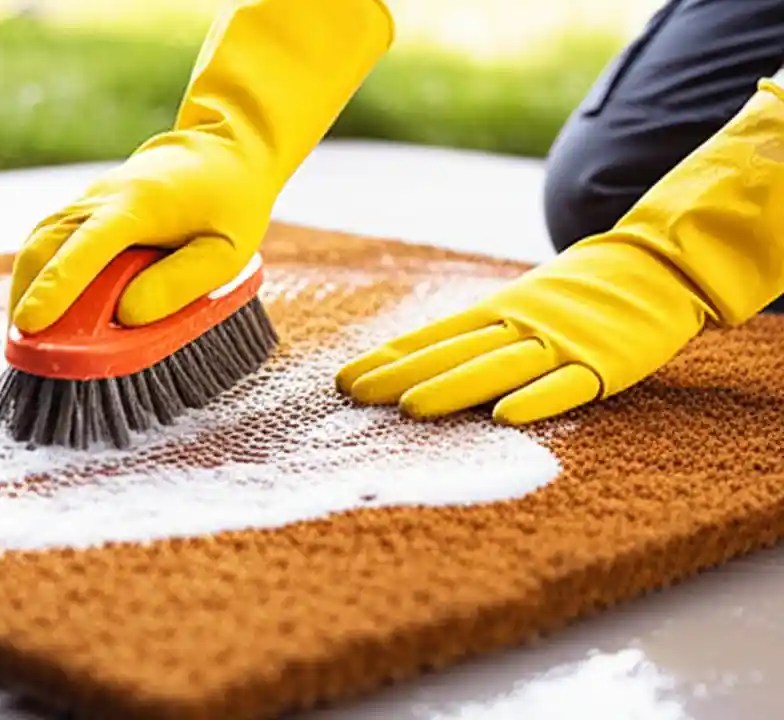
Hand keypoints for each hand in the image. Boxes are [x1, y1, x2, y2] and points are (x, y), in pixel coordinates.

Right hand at [8, 134, 274, 332]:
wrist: (224, 148)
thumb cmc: (230, 204)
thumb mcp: (227, 251)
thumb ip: (178, 283)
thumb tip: (127, 315)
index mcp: (138, 207)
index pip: (84, 249)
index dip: (55, 289)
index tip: (30, 324)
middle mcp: (102, 199)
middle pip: (44, 246)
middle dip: (26, 296)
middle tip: (25, 349)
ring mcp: (89, 200)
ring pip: (39, 243)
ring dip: (27, 287)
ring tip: (29, 335)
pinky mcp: (86, 208)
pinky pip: (49, 240)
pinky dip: (38, 274)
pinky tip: (43, 306)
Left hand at [335, 239, 710, 423]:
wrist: (652, 266)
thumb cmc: (571, 298)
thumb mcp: (516, 306)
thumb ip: (474, 338)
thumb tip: (413, 369)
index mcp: (495, 311)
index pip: (431, 337)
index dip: (387, 359)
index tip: (342, 381)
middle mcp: (519, 324)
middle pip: (452, 353)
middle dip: (402, 375)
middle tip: (356, 395)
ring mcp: (560, 343)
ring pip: (498, 368)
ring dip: (454, 388)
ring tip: (411, 408)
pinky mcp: (603, 364)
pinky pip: (568, 386)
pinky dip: (538, 400)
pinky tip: (507, 417)